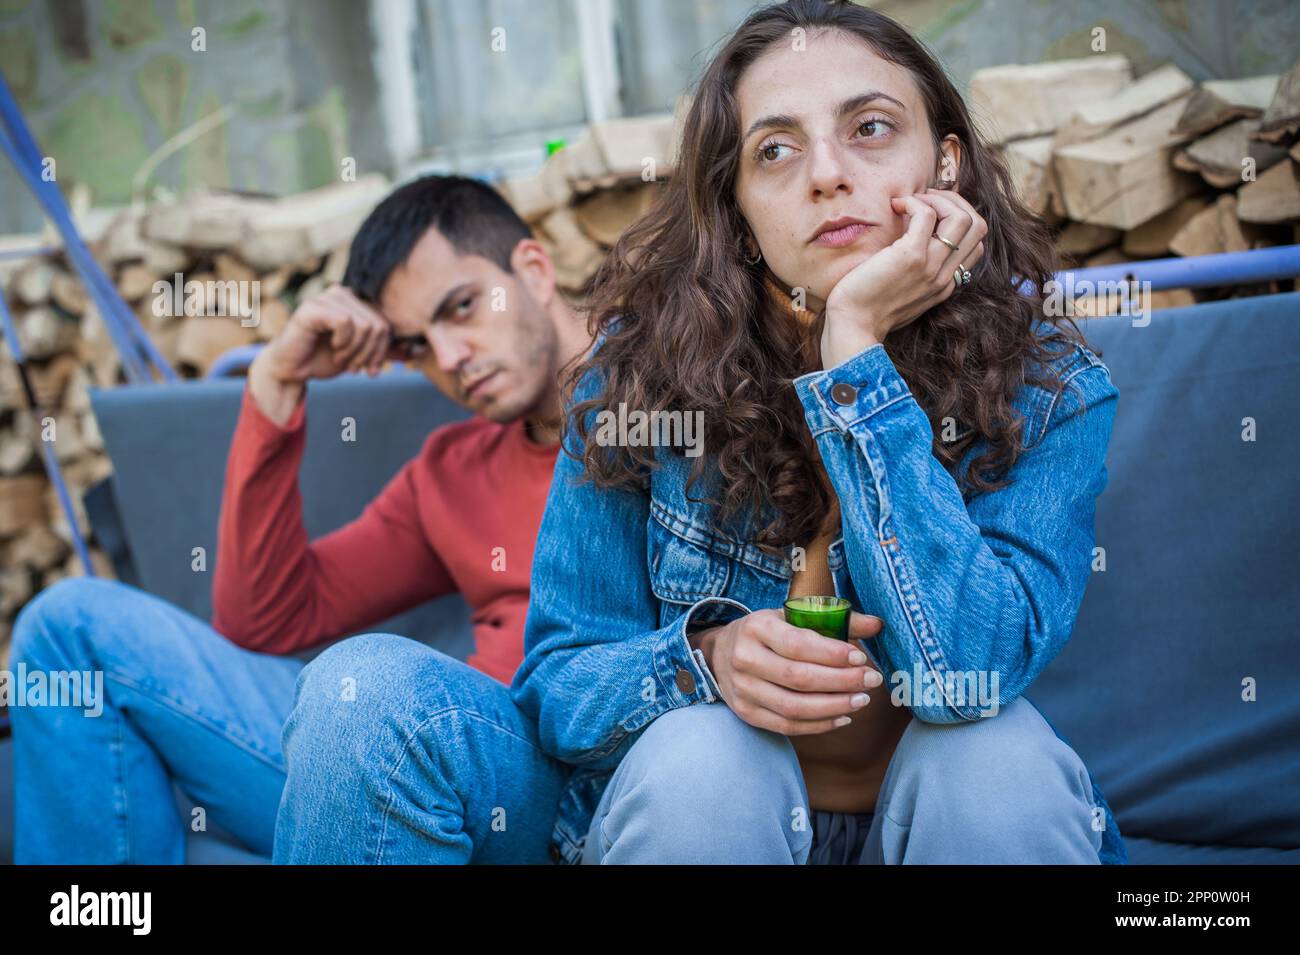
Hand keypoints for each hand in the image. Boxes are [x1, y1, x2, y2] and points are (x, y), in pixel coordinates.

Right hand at [258, 284, 395, 383]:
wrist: (291, 369)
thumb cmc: (323, 358)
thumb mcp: (361, 355)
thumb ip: (385, 351)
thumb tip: (416, 353)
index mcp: (356, 302)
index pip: (386, 323)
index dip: (383, 351)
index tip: (371, 370)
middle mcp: (343, 294)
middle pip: (379, 325)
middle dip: (370, 354)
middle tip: (355, 368)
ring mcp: (327, 297)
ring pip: (365, 325)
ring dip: (356, 351)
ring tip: (342, 359)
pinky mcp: (313, 307)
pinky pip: (346, 322)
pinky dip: (343, 343)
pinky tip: (332, 348)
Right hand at [693, 608, 884, 735]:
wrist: (720, 654)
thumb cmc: (766, 633)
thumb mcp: (791, 617)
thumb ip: (834, 620)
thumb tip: (877, 625)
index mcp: (756, 627)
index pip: (797, 644)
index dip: (832, 654)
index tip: (861, 658)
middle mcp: (745, 659)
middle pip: (798, 678)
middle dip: (841, 681)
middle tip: (871, 680)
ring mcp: (743, 689)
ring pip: (793, 707)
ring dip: (834, 706)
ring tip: (862, 700)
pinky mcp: (747, 713)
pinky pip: (787, 726)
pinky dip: (819, 725)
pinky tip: (842, 716)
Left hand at [820, 187, 986, 368]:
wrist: (853, 326)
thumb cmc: (867, 308)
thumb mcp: (902, 292)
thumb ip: (916, 272)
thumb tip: (912, 239)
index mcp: (945, 285)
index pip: (976, 244)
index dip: (959, 218)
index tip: (932, 212)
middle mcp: (944, 276)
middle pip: (978, 226)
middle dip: (956, 202)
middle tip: (925, 200)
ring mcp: (931, 266)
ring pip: (962, 218)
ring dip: (938, 199)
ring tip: (911, 203)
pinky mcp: (911, 257)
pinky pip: (927, 214)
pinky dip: (914, 202)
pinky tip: (896, 207)